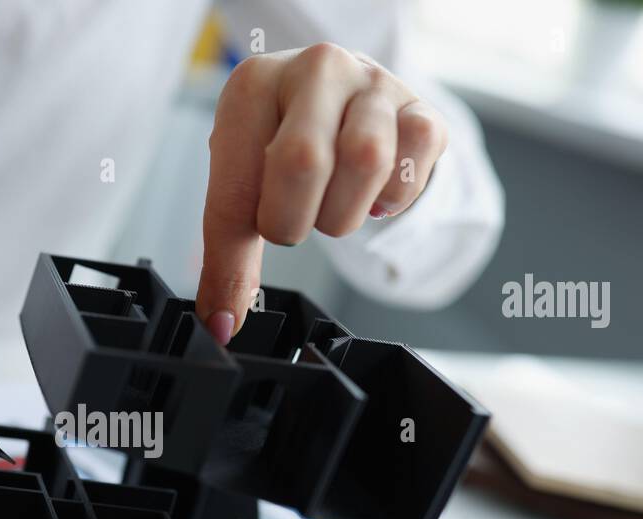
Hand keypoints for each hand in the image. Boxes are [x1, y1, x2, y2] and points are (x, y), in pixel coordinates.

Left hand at [196, 43, 448, 342]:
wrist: (339, 97)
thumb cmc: (280, 140)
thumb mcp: (243, 184)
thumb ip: (230, 255)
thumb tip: (221, 324)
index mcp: (253, 87)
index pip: (236, 185)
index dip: (233, 258)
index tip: (228, 312)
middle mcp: (315, 70)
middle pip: (303, 161)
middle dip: (293, 220)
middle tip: (291, 221)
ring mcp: (373, 84)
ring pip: (365, 161)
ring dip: (343, 213)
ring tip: (331, 202)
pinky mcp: (421, 108)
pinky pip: (413, 166)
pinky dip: (393, 199)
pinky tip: (372, 194)